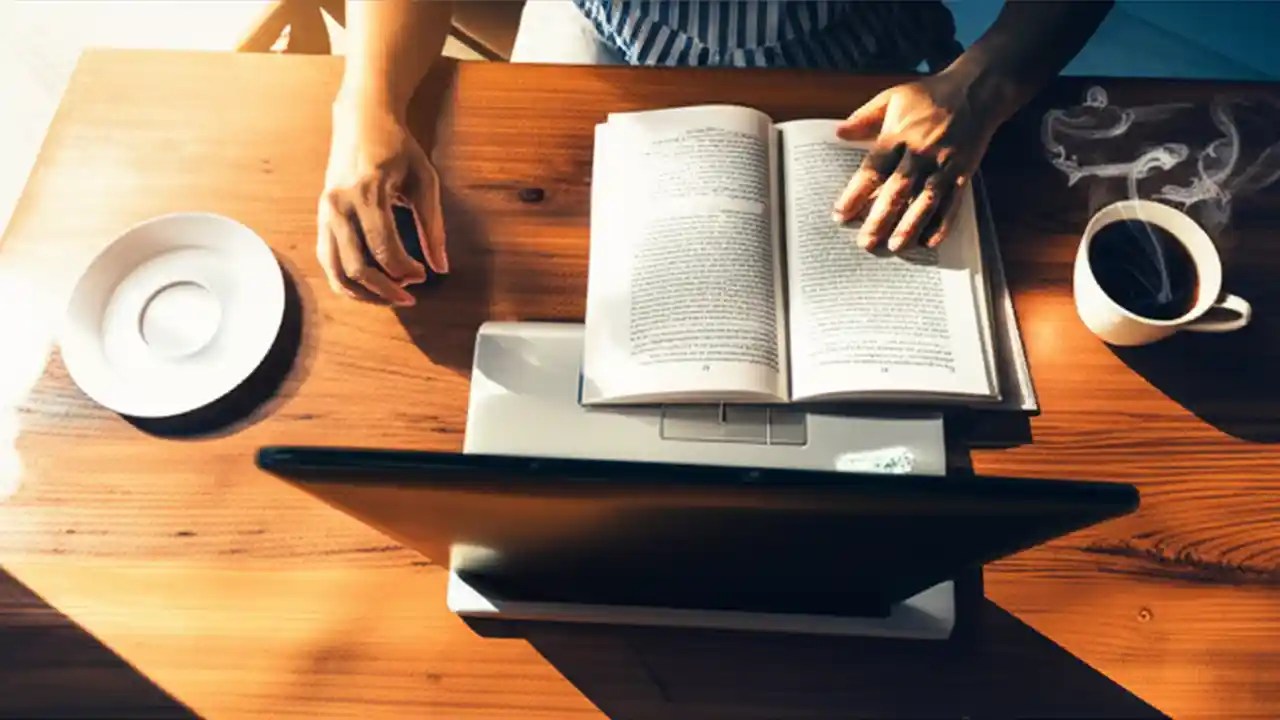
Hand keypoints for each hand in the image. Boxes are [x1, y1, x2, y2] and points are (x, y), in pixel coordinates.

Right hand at [318, 102, 447, 304]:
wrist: (361, 119)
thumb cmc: (397, 147)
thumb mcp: (425, 180)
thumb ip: (433, 226)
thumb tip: (441, 267)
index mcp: (366, 193)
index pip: (383, 249)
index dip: (405, 271)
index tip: (424, 275)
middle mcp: (339, 205)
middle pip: (356, 267)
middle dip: (385, 290)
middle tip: (410, 296)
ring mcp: (324, 212)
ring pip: (336, 271)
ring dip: (363, 293)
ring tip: (390, 297)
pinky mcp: (320, 217)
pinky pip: (327, 261)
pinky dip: (346, 281)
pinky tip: (369, 287)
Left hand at [832, 71, 1008, 251]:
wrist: (978, 89)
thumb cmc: (931, 94)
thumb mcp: (893, 96)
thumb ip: (864, 116)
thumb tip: (837, 133)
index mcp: (899, 134)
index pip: (873, 169)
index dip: (855, 193)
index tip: (840, 214)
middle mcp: (921, 152)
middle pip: (897, 189)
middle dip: (880, 217)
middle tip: (865, 242)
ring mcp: (944, 164)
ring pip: (925, 199)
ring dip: (910, 225)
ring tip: (895, 246)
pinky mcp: (963, 172)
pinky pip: (953, 202)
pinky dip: (943, 223)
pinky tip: (931, 241)